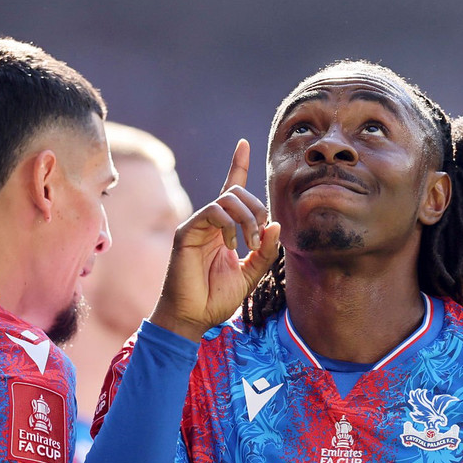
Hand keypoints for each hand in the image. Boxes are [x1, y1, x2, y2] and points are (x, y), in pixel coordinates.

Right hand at [150, 139, 281, 340]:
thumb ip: (264, 251)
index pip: (231, 189)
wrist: (193, 318)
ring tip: (248, 245)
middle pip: (237, 192)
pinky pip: (212, 211)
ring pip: (227, 198)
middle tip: (259, 240)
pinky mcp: (186, 232)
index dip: (237, 165)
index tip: (244, 143)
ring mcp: (197, 225)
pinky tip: (232, 246)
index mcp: (224, 229)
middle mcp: (210, 222)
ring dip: (247, 219)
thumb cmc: (216, 298)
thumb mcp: (250, 275)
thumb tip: (276, 224)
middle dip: (257, 209)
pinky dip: (229, 225)